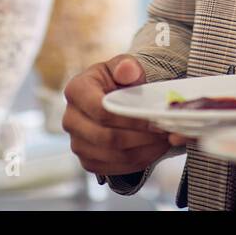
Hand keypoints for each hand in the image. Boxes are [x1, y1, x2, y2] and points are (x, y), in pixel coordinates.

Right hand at [63, 55, 172, 176]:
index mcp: (76, 90)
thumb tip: (128, 70)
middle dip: (140, 138)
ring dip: (143, 151)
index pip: (101, 111)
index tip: (155, 120)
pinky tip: (153, 150)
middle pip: (107, 137)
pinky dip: (138, 162)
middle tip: (165, 133)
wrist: (110, 98)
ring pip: (113, 156)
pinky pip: (114, 168)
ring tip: (163, 141)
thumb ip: (126, 66)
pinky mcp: (87, 161)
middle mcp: (70, 119)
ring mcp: (77, 143)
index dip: (131, 119)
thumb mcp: (122, 66)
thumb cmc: (117, 81)